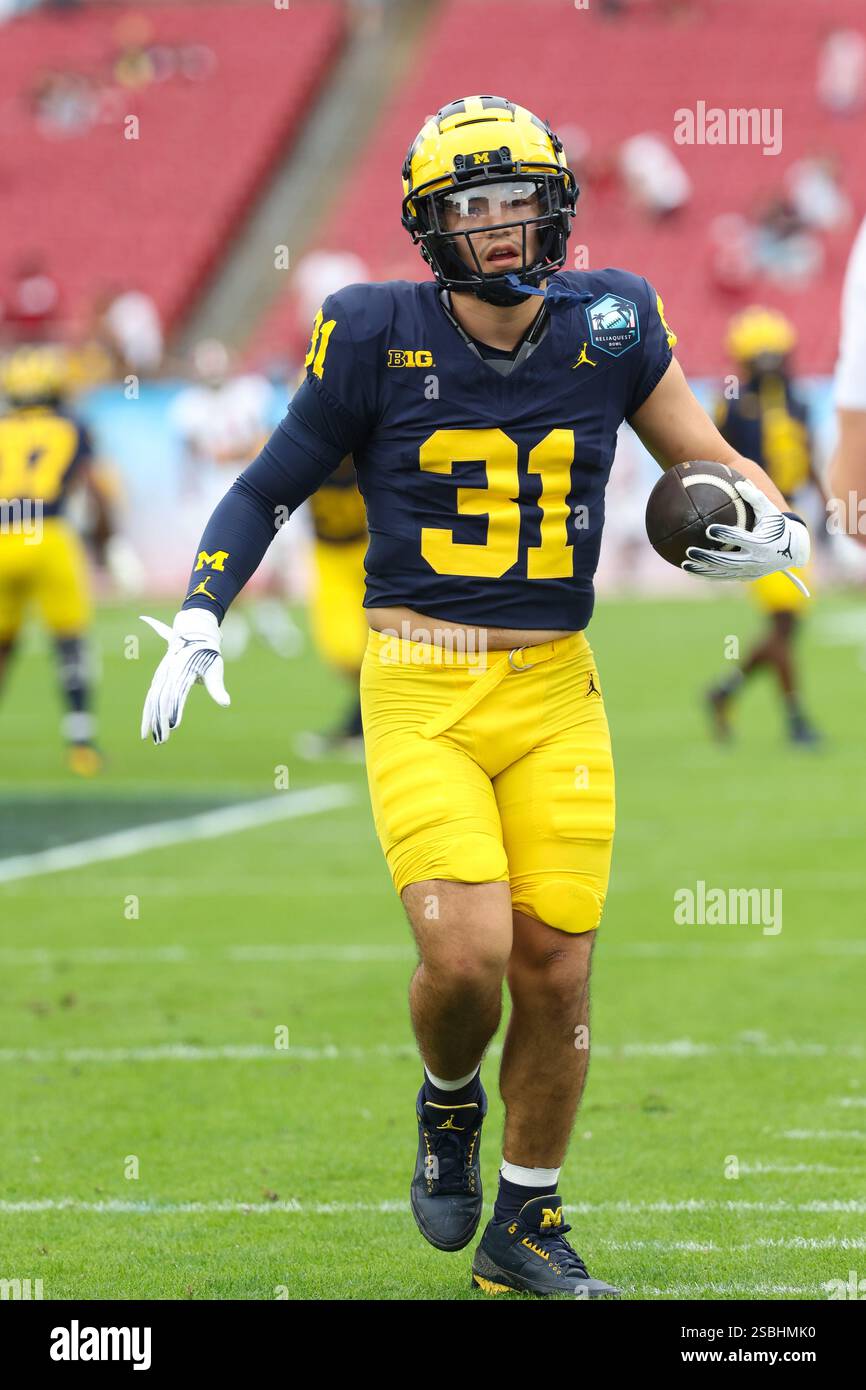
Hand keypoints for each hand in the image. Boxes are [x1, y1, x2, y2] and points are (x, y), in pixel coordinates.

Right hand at [140, 608, 229, 744]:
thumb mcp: (215, 668)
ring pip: (153, 700)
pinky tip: (147, 724)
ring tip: (147, 736)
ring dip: (150, 718)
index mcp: (181, 672)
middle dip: (159, 722)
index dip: (173, 711)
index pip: (176, 696)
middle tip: (161, 741)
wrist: (194, 632)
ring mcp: (162, 675)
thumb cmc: (207, 652)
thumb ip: (217, 687)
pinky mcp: (160, 677)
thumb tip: (225, 703)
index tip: (173, 727)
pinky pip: (152, 696)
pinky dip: (149, 710)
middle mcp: (168, 674)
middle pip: (160, 701)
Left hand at [681, 477, 810, 595]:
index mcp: (762, 543)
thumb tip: (739, 483)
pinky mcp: (745, 577)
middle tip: (690, 550)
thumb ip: (755, 497)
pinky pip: (724, 578)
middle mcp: (755, 560)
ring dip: (703, 569)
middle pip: (727, 561)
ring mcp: (749, 571)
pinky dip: (707, 576)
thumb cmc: (777, 526)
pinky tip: (691, 571)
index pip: (740, 539)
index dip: (725, 535)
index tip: (710, 529)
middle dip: (707, 557)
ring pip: (722, 572)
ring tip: (684, 563)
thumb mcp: (770, 510)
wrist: (792, 550)